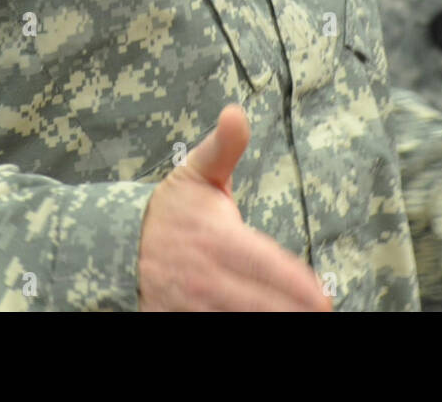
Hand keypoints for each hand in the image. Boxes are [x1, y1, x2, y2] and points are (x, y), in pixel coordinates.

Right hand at [137, 105, 331, 311]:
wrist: (119, 245)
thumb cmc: (172, 209)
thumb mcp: (197, 171)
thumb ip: (224, 146)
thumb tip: (236, 112)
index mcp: (217, 240)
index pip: (264, 264)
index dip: (294, 284)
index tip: (322, 298)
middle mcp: (207, 278)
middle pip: (258, 304)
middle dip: (292, 311)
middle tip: (322, 315)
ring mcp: (191, 306)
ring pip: (237, 320)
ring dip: (271, 322)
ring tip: (304, 323)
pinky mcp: (176, 321)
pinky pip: (208, 329)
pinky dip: (237, 327)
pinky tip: (262, 328)